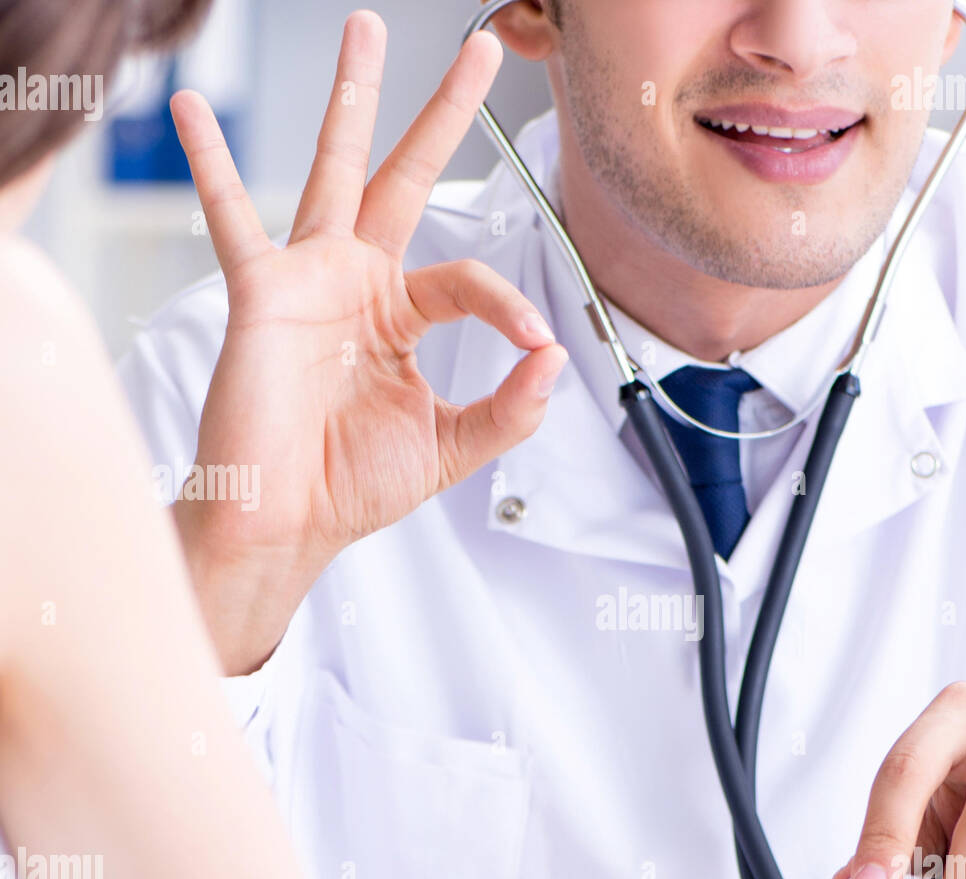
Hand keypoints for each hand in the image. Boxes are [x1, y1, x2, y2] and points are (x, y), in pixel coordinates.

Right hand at [169, 12, 567, 672]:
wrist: (288, 521)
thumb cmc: (354, 485)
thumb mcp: (453, 448)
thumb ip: (510, 408)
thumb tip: (554, 357)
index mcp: (401, 315)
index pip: (468, 279)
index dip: (508, 302)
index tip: (533, 340)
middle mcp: (357, 284)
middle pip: (407, 179)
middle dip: (444, 113)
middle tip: (484, 47)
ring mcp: (309, 279)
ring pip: (336, 170)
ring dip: (351, 100)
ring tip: (366, 31)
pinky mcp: (262, 293)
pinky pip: (231, 219)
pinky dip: (209, 166)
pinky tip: (190, 112)